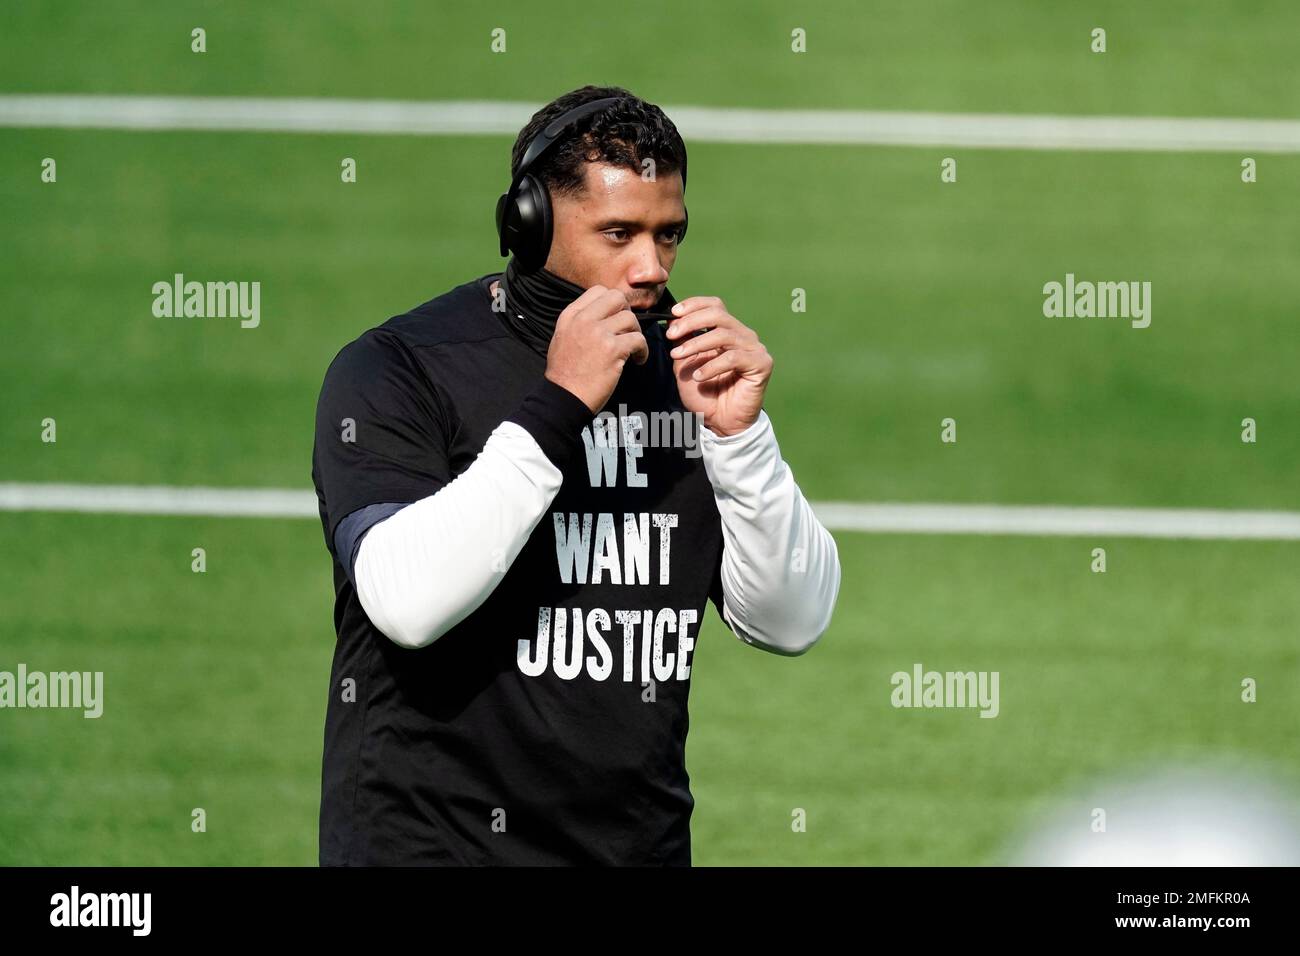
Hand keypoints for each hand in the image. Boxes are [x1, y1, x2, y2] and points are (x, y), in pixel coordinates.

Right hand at [544, 285, 648, 414]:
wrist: (564, 398)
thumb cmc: (565, 374)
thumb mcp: (563, 338)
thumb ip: (580, 323)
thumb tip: (604, 315)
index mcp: (570, 316)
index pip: (598, 291)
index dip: (613, 303)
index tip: (616, 318)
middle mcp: (583, 320)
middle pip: (617, 297)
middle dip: (627, 311)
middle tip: (628, 329)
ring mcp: (598, 333)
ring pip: (630, 318)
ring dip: (636, 333)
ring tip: (633, 349)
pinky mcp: (612, 350)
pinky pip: (638, 340)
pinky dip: (643, 351)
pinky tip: (638, 360)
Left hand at [665, 296, 771, 435]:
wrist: (721, 422)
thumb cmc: (705, 394)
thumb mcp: (686, 364)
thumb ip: (682, 342)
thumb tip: (673, 320)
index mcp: (727, 331)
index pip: (714, 306)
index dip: (694, 305)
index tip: (673, 313)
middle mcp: (743, 335)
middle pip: (718, 314)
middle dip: (691, 321)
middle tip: (672, 336)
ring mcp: (754, 348)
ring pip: (724, 334)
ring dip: (696, 343)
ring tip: (678, 357)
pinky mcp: (762, 363)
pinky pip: (734, 357)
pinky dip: (712, 365)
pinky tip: (699, 376)